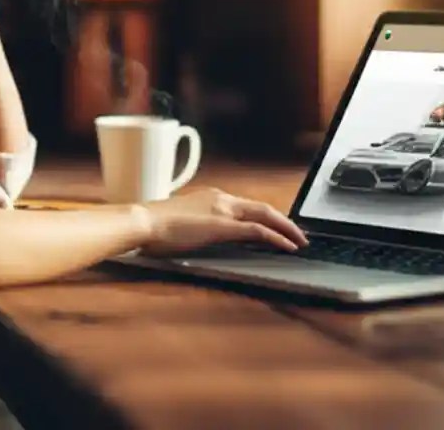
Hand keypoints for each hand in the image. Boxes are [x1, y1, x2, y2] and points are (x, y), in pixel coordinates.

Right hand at [138, 187, 308, 255]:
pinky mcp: (223, 225)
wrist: (143, 222)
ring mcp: (224, 210)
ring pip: (265, 216)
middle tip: (299, 234)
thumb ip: (199, 225)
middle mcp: (222, 199)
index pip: (247, 206)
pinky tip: (287, 246)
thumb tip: (205, 234)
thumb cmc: (154, 227)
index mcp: (212, 197)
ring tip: (300, 241)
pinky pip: (257, 231)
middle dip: (284, 221)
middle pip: (262, 208)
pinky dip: (276, 237)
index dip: (266, 216)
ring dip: (286, 228)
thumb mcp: (183, 223)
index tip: (278, 226)